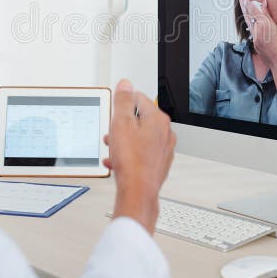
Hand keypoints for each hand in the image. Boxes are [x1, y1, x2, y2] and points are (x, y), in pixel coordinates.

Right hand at [103, 79, 175, 234]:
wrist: (138, 192)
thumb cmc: (132, 161)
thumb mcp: (121, 123)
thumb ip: (123, 101)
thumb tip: (125, 85)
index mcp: (158, 119)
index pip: (140, 98)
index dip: (123, 101)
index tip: (114, 107)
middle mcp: (165, 133)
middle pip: (140, 119)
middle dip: (122, 123)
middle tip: (111, 129)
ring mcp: (163, 150)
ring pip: (140, 137)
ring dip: (123, 139)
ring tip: (112, 146)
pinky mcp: (158, 164)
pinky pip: (140, 153)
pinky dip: (128, 154)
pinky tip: (116, 161)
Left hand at [242, 0, 276, 68]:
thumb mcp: (276, 28)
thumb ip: (267, 15)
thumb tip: (263, 4)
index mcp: (265, 25)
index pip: (255, 12)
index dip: (250, 5)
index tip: (247, 0)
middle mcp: (258, 31)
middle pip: (250, 18)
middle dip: (247, 11)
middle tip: (245, 4)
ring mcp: (254, 38)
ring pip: (250, 25)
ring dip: (250, 19)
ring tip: (250, 13)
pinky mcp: (253, 43)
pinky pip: (252, 33)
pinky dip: (253, 28)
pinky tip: (255, 26)